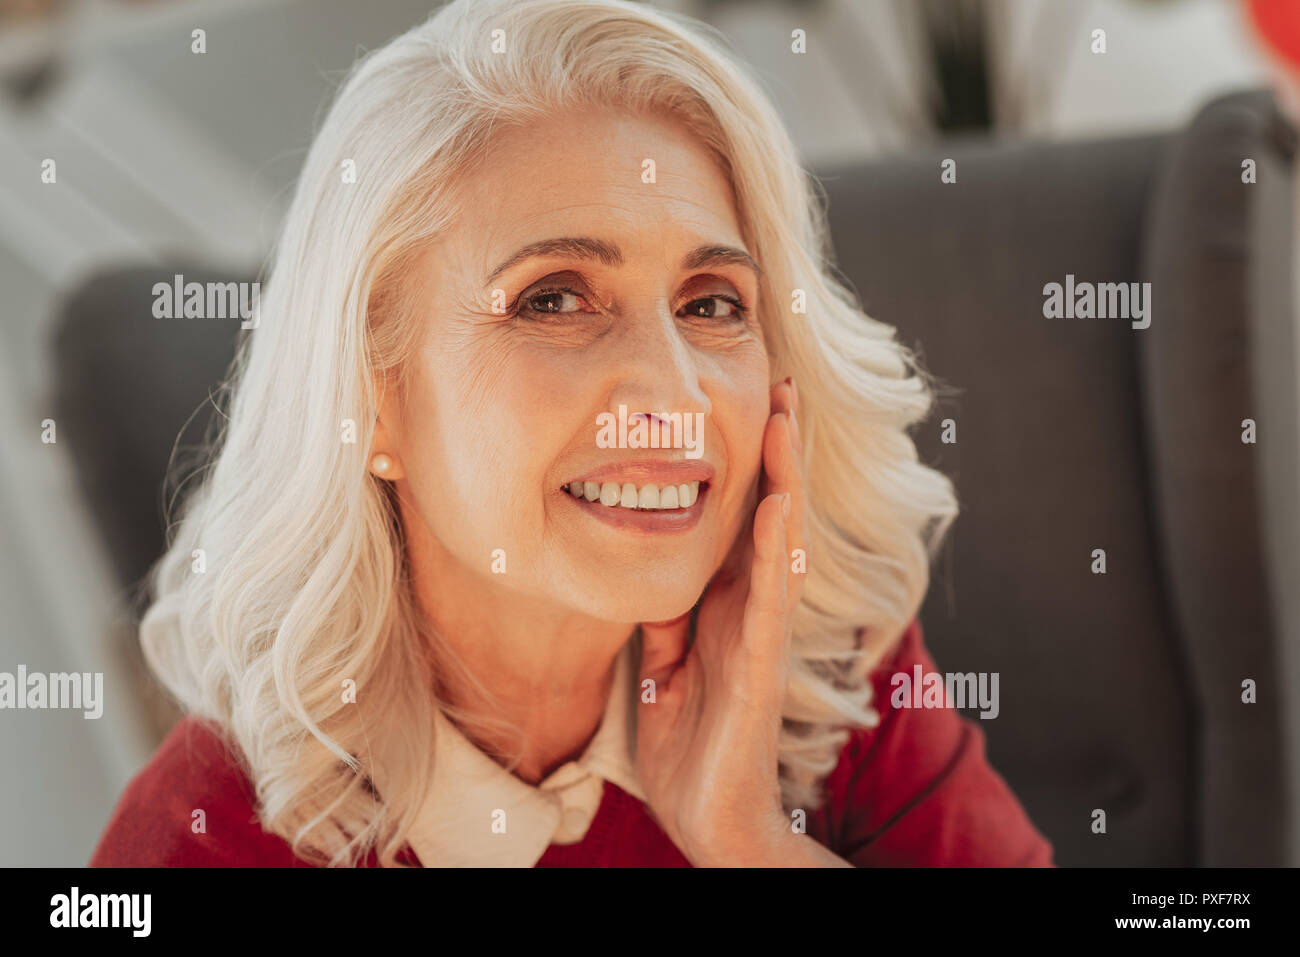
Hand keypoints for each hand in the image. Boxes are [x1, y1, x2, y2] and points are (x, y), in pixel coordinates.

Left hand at [635, 377, 807, 865]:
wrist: (709, 815)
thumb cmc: (690, 744)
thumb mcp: (660, 667)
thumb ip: (663, 619)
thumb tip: (649, 574)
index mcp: (728, 606)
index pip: (743, 521)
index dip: (750, 465)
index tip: (749, 404)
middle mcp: (752, 609)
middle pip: (771, 514)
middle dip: (778, 451)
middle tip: (779, 385)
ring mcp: (762, 634)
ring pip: (780, 542)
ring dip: (785, 479)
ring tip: (784, 419)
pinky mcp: (760, 666)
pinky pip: (769, 599)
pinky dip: (776, 551)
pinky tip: (779, 507)